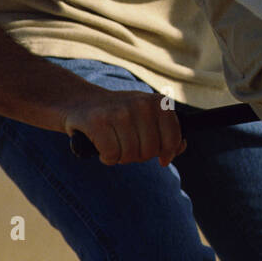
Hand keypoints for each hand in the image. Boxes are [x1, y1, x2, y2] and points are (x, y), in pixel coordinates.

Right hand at [61, 90, 185, 166]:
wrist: (82, 102)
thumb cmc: (120, 115)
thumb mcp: (148, 116)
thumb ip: (167, 131)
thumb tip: (179, 148)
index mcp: (158, 103)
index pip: (172, 138)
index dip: (167, 153)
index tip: (161, 157)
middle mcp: (141, 104)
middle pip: (150, 151)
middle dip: (139, 155)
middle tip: (128, 147)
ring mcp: (120, 112)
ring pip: (130, 154)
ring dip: (121, 157)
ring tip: (115, 145)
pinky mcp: (98, 122)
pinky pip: (111, 155)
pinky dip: (107, 158)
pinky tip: (102, 148)